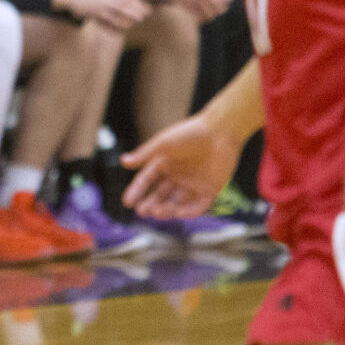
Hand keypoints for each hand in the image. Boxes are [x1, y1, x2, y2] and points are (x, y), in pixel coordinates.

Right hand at [62, 0, 151, 29]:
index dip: (140, 3)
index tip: (148, 8)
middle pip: (128, 7)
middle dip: (138, 12)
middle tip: (144, 16)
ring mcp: (103, 7)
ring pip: (120, 16)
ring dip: (129, 20)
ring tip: (135, 22)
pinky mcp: (96, 15)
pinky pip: (109, 24)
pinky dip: (116, 28)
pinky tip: (121, 31)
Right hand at [122, 112, 239, 219]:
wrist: (221, 130)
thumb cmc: (190, 133)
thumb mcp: (164, 143)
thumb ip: (145, 154)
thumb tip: (123, 162)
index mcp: (164, 163)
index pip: (146, 181)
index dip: (137, 191)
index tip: (127, 202)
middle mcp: (177, 176)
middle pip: (160, 195)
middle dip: (150, 204)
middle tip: (143, 212)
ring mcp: (193, 185)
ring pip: (176, 203)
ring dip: (166, 210)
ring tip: (157, 212)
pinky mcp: (209, 191)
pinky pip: (197, 206)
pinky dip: (188, 211)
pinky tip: (178, 213)